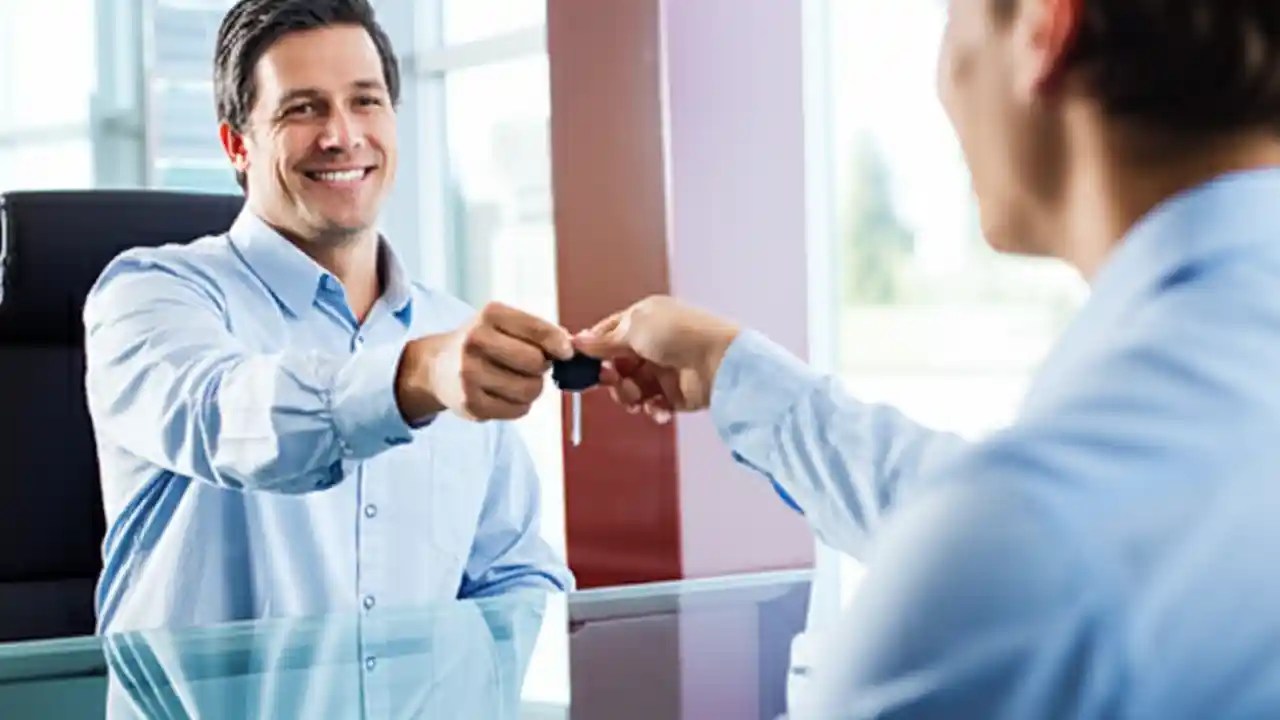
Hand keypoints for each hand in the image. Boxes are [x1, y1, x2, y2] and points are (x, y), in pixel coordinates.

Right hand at [396, 302, 573, 421]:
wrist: (437, 366)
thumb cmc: (484, 343)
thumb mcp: (504, 324)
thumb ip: (539, 332)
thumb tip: (571, 350)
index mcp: (490, 315)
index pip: (539, 330)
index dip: (560, 344)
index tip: (565, 352)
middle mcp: (475, 341)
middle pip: (537, 362)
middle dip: (542, 367)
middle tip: (531, 365)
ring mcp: (469, 374)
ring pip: (530, 389)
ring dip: (533, 388)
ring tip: (517, 380)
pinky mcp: (470, 403)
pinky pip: (518, 410)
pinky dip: (520, 405)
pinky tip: (505, 394)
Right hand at [573, 296, 739, 423]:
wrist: (719, 361)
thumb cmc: (679, 334)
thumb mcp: (634, 329)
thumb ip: (604, 340)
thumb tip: (577, 342)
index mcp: (642, 319)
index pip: (607, 334)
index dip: (593, 351)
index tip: (581, 365)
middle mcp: (651, 343)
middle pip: (616, 366)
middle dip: (612, 378)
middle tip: (614, 383)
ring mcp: (663, 369)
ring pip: (630, 388)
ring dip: (630, 396)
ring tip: (639, 398)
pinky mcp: (674, 394)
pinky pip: (651, 405)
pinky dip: (652, 409)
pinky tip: (658, 408)